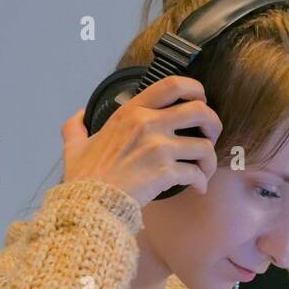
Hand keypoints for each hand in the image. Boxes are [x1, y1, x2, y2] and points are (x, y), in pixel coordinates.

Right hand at [60, 75, 222, 206]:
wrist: (90, 204)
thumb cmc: (85, 178)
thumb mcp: (75, 145)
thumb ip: (77, 126)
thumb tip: (79, 115)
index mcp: (131, 112)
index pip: (172, 85)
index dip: (195, 89)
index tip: (200, 100)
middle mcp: (148, 124)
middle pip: (200, 110)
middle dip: (213, 123)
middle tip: (209, 137)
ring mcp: (158, 148)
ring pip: (205, 146)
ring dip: (209, 160)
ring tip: (204, 170)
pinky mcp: (166, 172)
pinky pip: (197, 173)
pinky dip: (202, 182)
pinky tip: (197, 188)